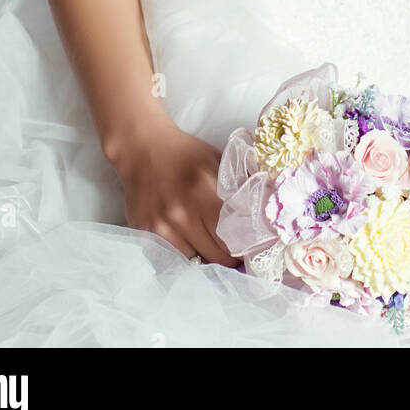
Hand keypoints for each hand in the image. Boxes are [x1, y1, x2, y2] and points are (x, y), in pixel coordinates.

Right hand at [109, 117, 239, 268]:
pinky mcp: (148, 232)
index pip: (236, 236)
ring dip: (209, 259)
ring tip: (215, 248)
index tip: (253, 249)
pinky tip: (193, 243)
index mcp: (207, 191)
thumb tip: (266, 209)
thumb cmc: (186, 154)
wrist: (143, 148)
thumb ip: (240, 185)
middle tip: (238, 254)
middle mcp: (184, 212)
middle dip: (232, 257)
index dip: (247, 247)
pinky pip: (176, 257)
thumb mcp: (219, 160)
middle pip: (219, 254)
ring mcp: (164, 225)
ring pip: (198, 261)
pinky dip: (188, 254)